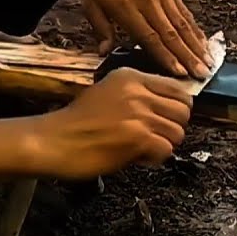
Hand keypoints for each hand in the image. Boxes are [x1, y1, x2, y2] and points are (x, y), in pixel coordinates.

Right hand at [29, 68, 192, 178]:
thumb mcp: (107, 93)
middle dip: (173, 126)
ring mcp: (139, 114)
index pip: (177, 88)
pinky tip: (138, 157)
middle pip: (183, 110)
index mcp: (130, 77)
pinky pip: (166, 150)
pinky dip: (155, 158)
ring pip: (178, 131)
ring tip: (144, 148)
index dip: (176, 107)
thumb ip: (137, 95)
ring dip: (164, 144)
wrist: (53, 140)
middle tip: (156, 136)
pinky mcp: (138, 137)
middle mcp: (138, 92)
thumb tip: (166, 109)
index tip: (169, 118)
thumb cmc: (75, 122)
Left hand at [83, 0, 211, 77]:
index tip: (179, 73)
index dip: (165, 56)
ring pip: (182, 24)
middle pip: (171, 33)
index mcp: (126, 9)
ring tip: (208, 62)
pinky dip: (196, 29)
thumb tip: (105, 52)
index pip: (149, 37)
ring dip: (196, 45)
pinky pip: (185, 12)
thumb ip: (101, 28)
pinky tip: (204, 42)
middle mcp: (148, 3)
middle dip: (188, 56)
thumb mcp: (91, 2)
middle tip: (202, 74)